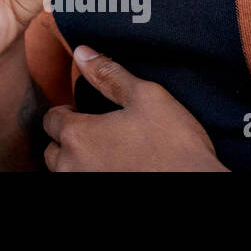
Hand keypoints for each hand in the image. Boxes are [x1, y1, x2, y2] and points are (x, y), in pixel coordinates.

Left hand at [42, 47, 227, 170]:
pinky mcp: (98, 198)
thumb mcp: (147, 98)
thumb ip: (109, 74)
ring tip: (102, 154)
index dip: (66, 113)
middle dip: (67, 140)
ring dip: (76, 162)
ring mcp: (83, 185)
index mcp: (79, 136)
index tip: (82, 113)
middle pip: (53, 150)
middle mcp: (73, 167)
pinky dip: (89, 175)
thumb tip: (82, 52)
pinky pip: (80, 183)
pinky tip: (112, 169)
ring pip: (64, 172)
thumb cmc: (175, 147)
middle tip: (93, 134)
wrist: (199, 186)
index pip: (51, 120)